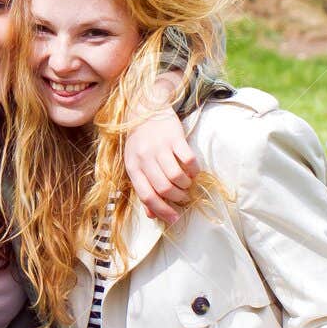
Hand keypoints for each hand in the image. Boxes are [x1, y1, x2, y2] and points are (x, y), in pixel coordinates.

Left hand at [124, 108, 198, 223]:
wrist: (145, 109)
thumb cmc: (140, 141)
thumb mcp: (136, 164)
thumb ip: (143, 188)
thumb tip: (152, 215)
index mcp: (133, 167)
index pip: (146, 195)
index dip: (162, 210)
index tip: (174, 218)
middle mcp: (144, 158)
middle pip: (163, 188)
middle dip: (177, 198)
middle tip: (184, 198)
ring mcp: (159, 146)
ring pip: (176, 176)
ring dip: (186, 185)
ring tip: (187, 185)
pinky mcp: (174, 137)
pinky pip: (188, 160)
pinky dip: (194, 171)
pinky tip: (193, 172)